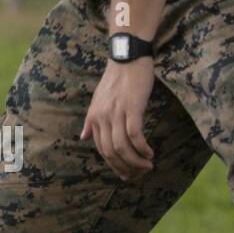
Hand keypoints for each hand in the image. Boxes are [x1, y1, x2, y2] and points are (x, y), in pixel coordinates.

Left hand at [80, 59, 156, 179]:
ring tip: (148, 166)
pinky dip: (142, 148)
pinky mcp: (132, 108)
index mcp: (94, 117)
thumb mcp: (98, 99)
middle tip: (139, 174)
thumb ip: (91, 120)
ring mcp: (116, 113)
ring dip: (136, 161)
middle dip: (125, 168)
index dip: (114, 165)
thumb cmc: (116, 79)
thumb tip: (83, 137)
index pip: (101, 149)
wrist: (126, 58)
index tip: (126, 174)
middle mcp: (102, 117)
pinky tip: (150, 153)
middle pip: (111, 152)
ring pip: (122, 147)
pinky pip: (134, 135)